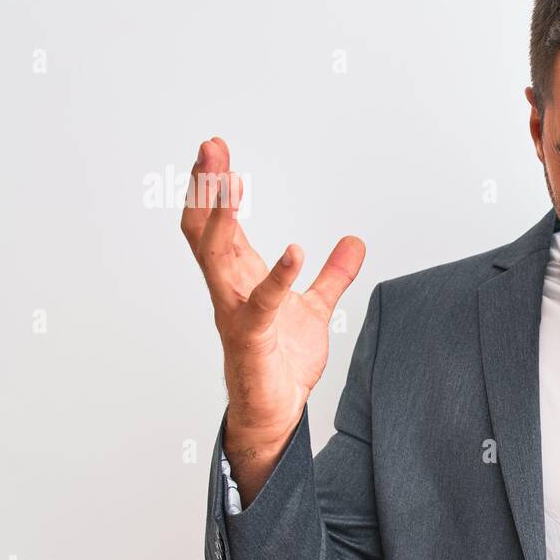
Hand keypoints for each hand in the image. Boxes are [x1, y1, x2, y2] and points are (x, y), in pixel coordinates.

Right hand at [180, 137, 364, 496]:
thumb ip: (333, 274)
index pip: (216, 222)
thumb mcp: (316, 308)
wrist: (277, 411)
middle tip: (211, 148)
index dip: (214, 187)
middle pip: (204, 228)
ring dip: (221, 217)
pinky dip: (279, 276)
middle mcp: (228, 288)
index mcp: (238, 276)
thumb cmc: (283, 361)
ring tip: (231, 181)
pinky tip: (295, 251)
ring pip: (216, 257)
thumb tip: (355, 241)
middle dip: (206, 187)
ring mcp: (235, 311)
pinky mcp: (253, 338)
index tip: (216, 150)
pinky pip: (262, 302)